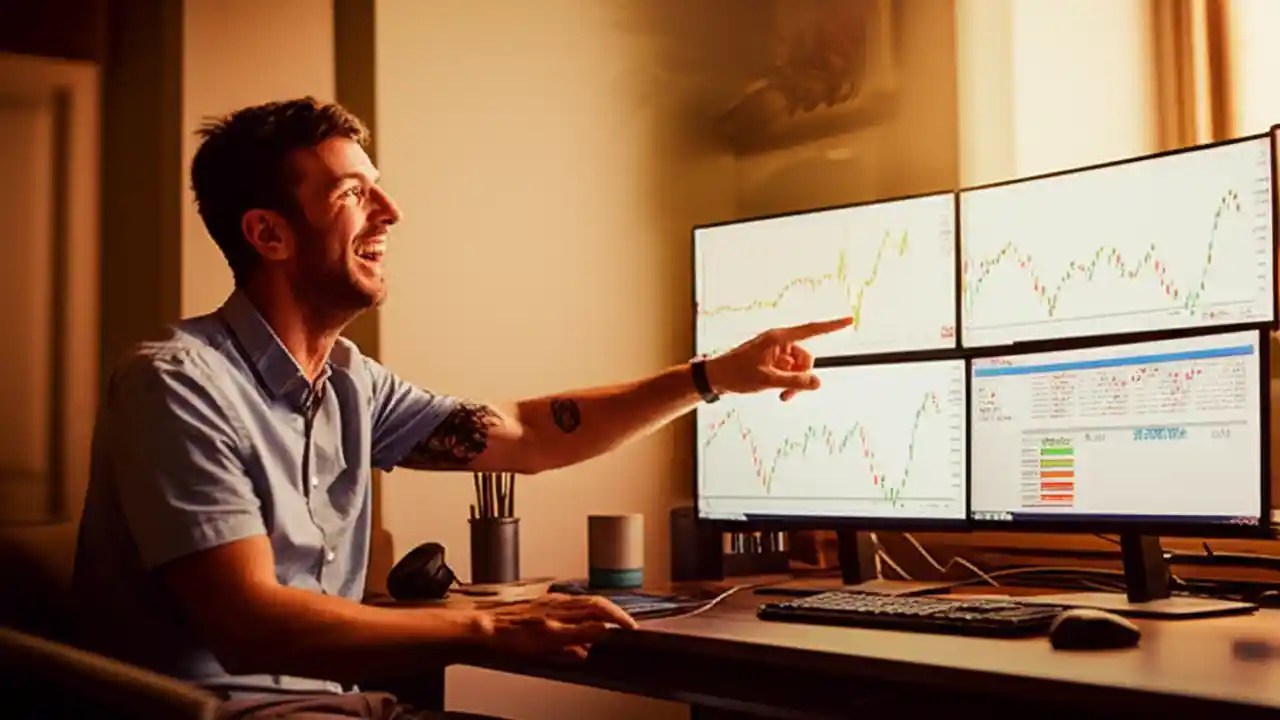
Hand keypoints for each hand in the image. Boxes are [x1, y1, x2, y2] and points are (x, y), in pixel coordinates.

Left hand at [479, 593, 636, 660]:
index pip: (599, 615)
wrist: (483, 625)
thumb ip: (571, 645)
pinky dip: (585, 605)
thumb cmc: (508, 639)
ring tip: (612, 617)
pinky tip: (583, 611)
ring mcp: (550, 602)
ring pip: (584, 600)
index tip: (629, 628)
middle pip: (596, 603)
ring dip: (603, 607)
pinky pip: (571, 599)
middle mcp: (558, 606)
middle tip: (626, 623)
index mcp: (561, 619)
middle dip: (615, 612)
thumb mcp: (543, 648)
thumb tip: (592, 643)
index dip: (617, 621)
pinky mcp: (542, 601)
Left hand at [706, 317, 853, 400]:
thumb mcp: (767, 380)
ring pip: (799, 367)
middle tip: (788, 394)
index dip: (832, 326)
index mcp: (778, 338)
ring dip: (793, 382)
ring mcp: (776, 351)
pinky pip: (790, 371)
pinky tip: (778, 392)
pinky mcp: (773, 360)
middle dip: (801, 377)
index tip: (850, 320)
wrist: (716, 378)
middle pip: (806, 358)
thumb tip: (818, 383)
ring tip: (781, 395)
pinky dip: (787, 382)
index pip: (811, 330)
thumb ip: (794, 382)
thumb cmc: (737, 374)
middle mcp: (779, 341)